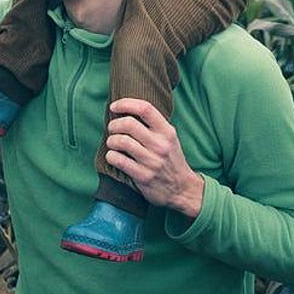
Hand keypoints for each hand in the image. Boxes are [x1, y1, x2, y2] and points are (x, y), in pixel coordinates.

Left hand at [104, 98, 205, 217]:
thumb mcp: (169, 138)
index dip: (125, 104)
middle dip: (114, 125)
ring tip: (112, 143)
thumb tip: (126, 110)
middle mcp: (160, 145)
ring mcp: (152, 161)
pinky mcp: (143, 176)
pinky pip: (118, 160)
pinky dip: (111, 156)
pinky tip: (113, 156)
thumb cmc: (171, 159)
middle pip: (129, 124)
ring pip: (121, 141)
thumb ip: (154, 125)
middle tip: (112, 129)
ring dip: (111, 141)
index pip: (145, 108)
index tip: (114, 107)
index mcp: (167, 132)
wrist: (182, 189)